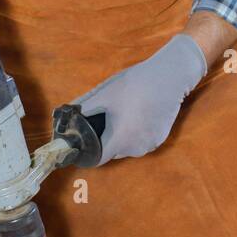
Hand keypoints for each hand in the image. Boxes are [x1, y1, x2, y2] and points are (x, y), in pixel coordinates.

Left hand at [74, 34, 207, 165]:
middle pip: (113, 152)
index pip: (98, 158)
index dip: (87, 152)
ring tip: (121, 115)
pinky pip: (141, 141)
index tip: (83, 142)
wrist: (168, 77)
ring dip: (121, 137)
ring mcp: (150, 145)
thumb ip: (84, 107)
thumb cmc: (135, 85)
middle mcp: (135, 149)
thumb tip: (68, 114)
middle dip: (105, 140)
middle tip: (102, 120)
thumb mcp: (105, 94)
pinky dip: (136, 134)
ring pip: (128, 147)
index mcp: (119, 140)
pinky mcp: (161, 138)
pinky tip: (136, 116)